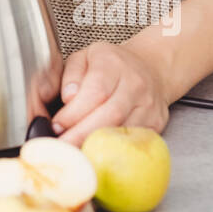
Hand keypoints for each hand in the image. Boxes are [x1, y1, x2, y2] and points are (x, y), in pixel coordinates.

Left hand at [50, 40, 169, 146]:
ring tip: (76, 153)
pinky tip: (98, 154)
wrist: (151, 68)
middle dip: (82, 134)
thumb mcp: (84, 57)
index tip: (57, 125)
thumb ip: (71, 74)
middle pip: (110, 115)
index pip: (95, 92)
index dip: (74, 113)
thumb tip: (68, 98)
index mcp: (112, 64)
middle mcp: (134, 84)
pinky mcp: (156, 123)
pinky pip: (133, 141)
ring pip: (122, 131)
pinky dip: (114, 151)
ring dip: (96, 145)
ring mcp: (148, 105)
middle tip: (63, 147)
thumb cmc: (111, 64)